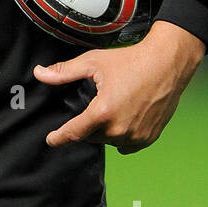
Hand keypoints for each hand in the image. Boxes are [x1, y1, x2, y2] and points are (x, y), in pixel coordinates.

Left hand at [34, 20, 205, 153]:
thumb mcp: (93, 62)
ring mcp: (135, 135)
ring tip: (115, 106)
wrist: (167, 63)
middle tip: (98, 104)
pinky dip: (122, 136)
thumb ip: (64, 72)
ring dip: (106, 130)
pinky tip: (125, 118)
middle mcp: (119, 129)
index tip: (51, 140)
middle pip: (91, 136)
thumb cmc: (132, 60)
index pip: (73, 133)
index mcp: (102, 112)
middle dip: (88, 124)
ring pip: (109, 141)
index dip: (59, 138)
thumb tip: (40, 73)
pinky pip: (126, 145)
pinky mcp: (148, 138)